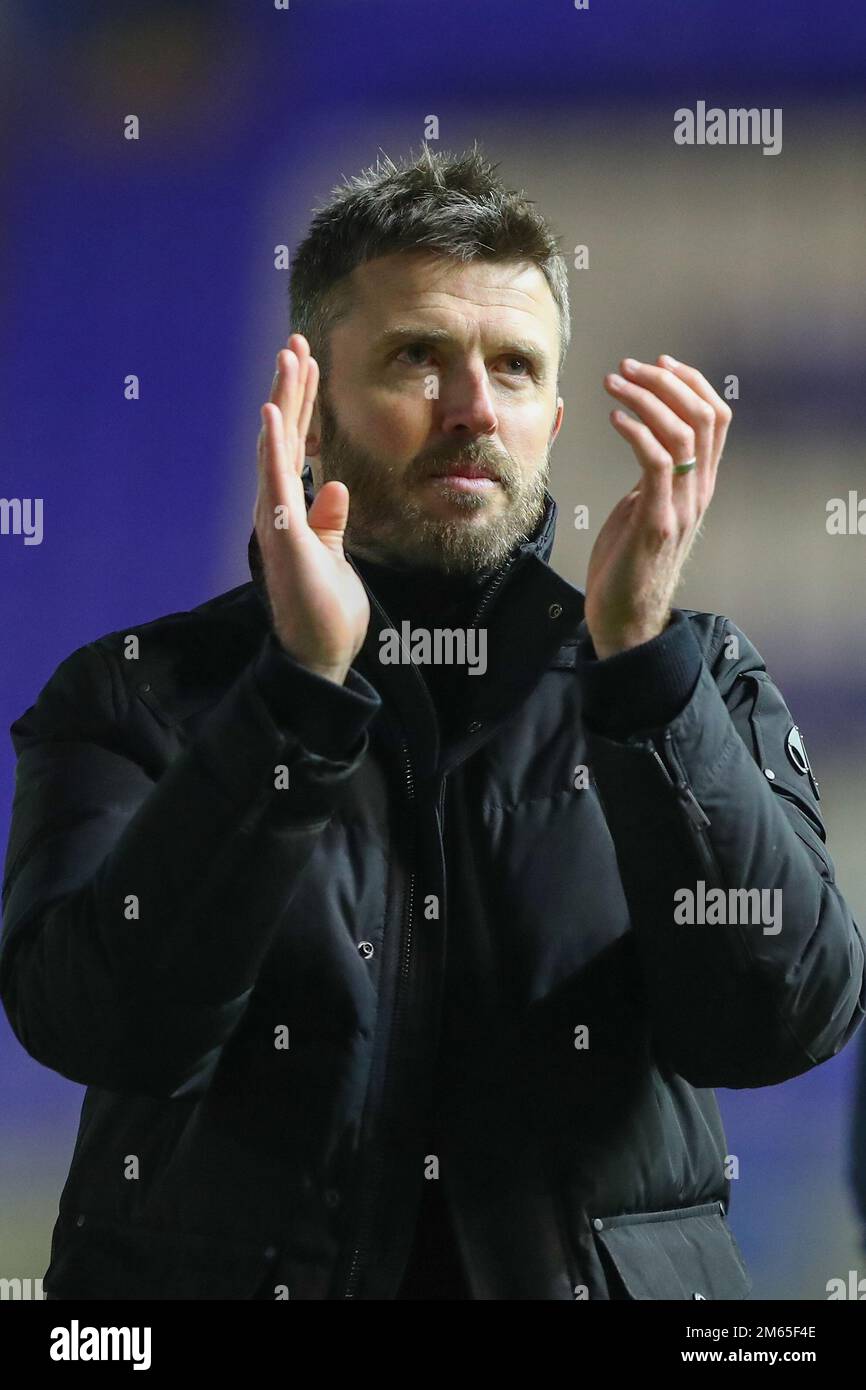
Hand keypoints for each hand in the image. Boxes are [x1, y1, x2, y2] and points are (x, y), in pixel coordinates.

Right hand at [254, 334, 369, 684]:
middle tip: (296, 343)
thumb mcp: (334, 557)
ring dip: (282, 402)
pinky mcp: (284, 537)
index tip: (307, 365)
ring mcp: (276, 521)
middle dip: (291, 389)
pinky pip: (276, 484)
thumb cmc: (324, 611)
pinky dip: (273, 447)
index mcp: (291, 511)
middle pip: (283, 438)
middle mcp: (277, 509)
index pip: (295, 447)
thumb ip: (330, 522)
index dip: (301, 405)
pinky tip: (272, 413)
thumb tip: (335, 489)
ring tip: (287, 357)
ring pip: (277, 449)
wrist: (318, 655)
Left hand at [585, 354, 731, 658]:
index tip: (659, 364)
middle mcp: (697, 492)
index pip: (714, 419)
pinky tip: (614, 418)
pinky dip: (636, 431)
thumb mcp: (644, 507)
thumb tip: (643, 440)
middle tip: (628, 367)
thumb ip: (652, 477)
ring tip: (613, 384)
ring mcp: (680, 507)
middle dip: (666, 382)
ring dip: (647, 399)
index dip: (691, 384)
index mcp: (698, 486)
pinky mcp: (656, 522)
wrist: (625, 619)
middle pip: (703, 417)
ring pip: (682, 433)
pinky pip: (656, 463)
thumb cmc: (627, 564)